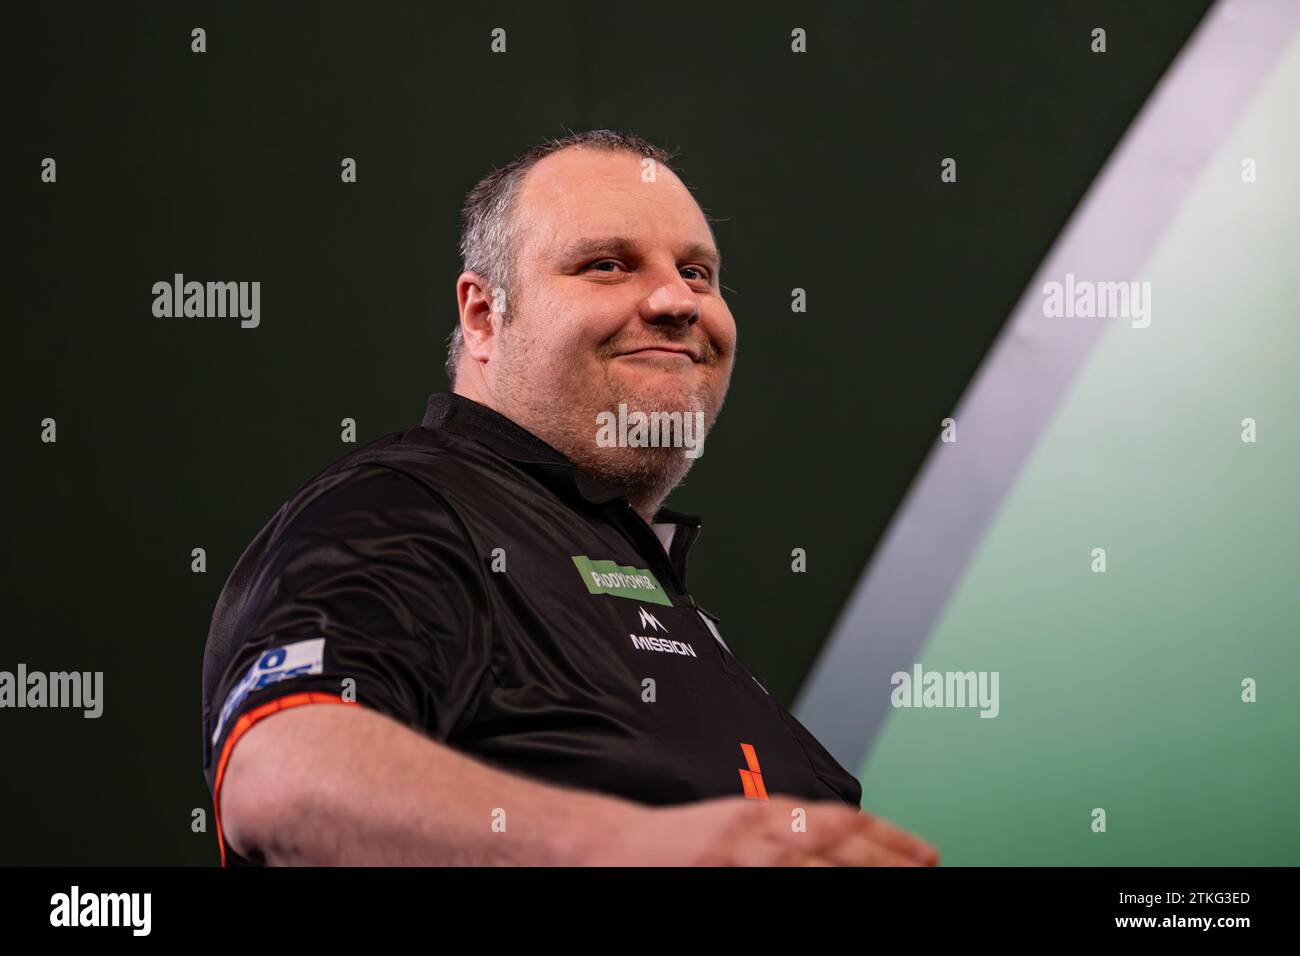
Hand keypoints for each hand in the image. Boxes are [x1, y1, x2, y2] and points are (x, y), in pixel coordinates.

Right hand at [579, 795, 938, 865]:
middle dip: (887, 859)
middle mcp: (761, 832)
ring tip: (903, 876)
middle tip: (927, 866)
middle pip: (838, 846)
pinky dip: (813, 886)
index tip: (923, 851)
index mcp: (766, 813)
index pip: (840, 822)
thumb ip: (781, 835)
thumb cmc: (675, 844)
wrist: (615, 848)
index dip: (888, 838)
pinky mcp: (726, 875)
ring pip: (817, 865)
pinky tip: (836, 889)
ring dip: (861, 872)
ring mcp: (745, 858)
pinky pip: (781, 886)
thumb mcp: (737, 826)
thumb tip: (835, 849)